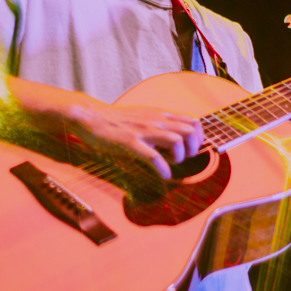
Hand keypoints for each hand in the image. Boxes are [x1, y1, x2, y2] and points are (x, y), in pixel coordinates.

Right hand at [71, 103, 203, 180]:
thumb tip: (177, 138)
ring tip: (171, 164)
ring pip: (176, 141)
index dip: (199, 137)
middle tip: (182, 158)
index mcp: (160, 115)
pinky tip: (163, 175)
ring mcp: (144, 131)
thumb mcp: (144, 116)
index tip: (191, 149)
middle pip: (189, 131)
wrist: (92, 118)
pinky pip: (154, 157)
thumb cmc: (116, 121)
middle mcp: (156, 121)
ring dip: (179, 157)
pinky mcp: (131, 143)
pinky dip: (163, 169)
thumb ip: (161, 124)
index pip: (193, 121)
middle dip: (192, 149)